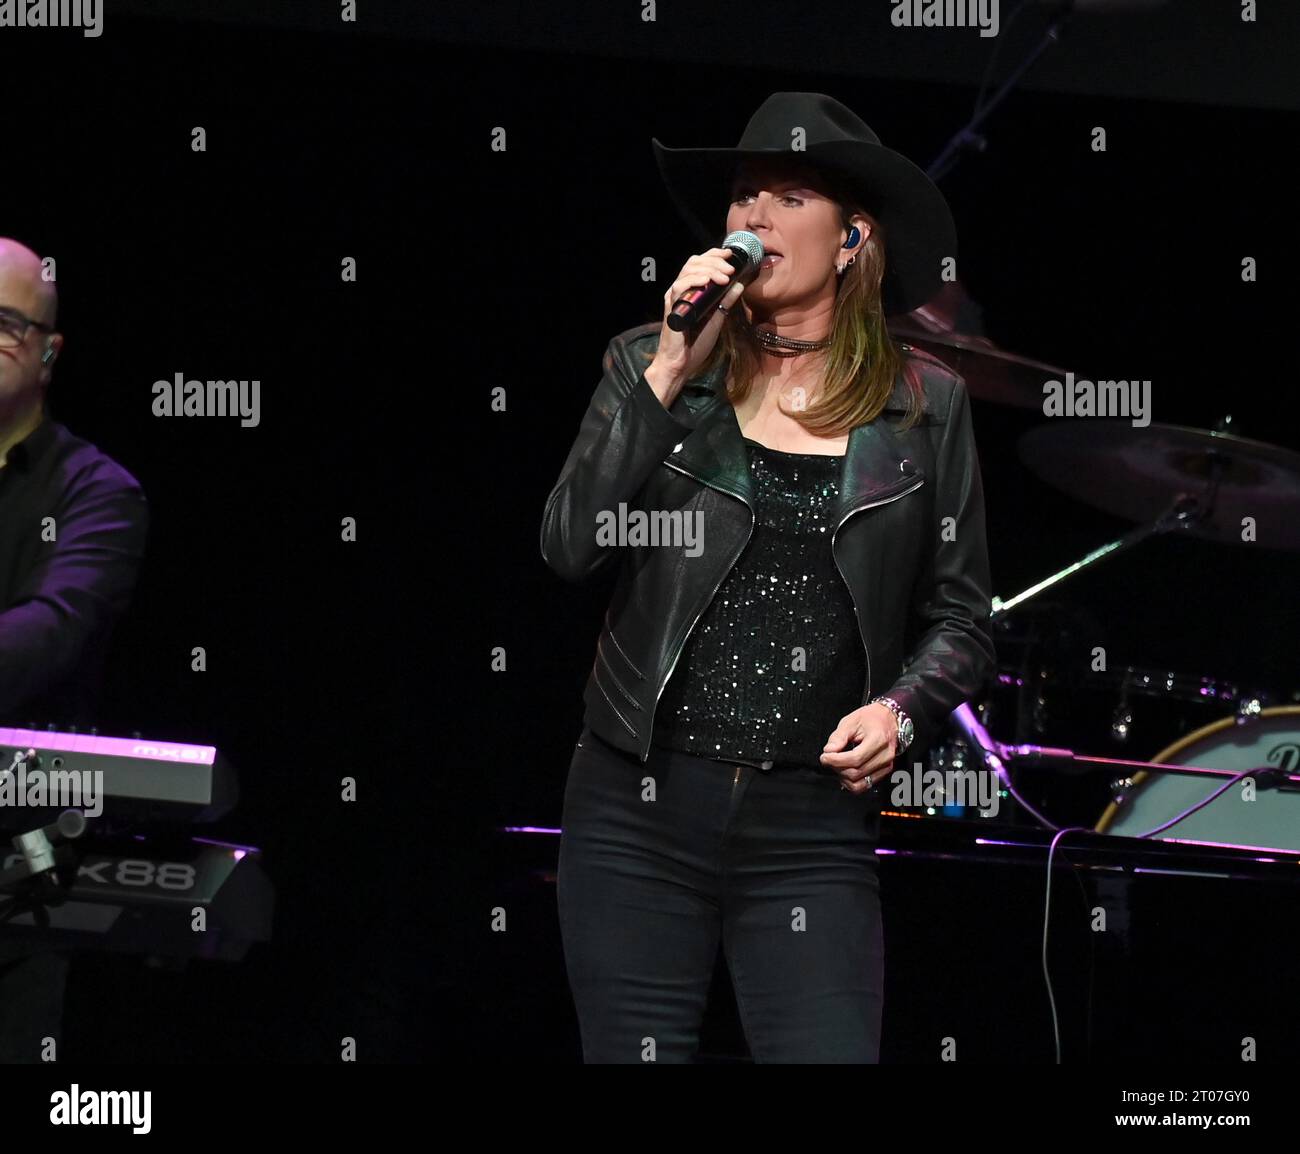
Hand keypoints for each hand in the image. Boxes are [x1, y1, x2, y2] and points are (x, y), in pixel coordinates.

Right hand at [650, 247, 747, 389]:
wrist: (680, 364)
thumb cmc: (695, 344)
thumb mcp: (716, 319)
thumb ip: (726, 302)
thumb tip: (739, 285)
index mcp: (691, 291)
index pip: (700, 263)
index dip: (714, 255)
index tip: (730, 254)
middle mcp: (681, 290)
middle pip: (695, 262)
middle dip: (715, 261)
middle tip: (730, 269)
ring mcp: (675, 297)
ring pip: (688, 270)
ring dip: (709, 269)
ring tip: (724, 277)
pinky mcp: (671, 306)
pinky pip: (680, 286)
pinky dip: (694, 280)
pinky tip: (707, 282)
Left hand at [820, 702, 898, 793]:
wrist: (888, 720)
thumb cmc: (870, 719)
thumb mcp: (850, 721)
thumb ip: (838, 737)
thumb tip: (828, 751)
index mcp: (878, 739)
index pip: (855, 758)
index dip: (836, 760)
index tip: (824, 757)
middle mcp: (885, 755)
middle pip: (856, 772)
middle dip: (837, 768)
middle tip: (828, 759)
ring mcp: (887, 765)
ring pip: (860, 783)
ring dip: (843, 777)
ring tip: (837, 765)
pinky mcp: (885, 771)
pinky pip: (865, 785)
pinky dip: (851, 782)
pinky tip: (845, 771)